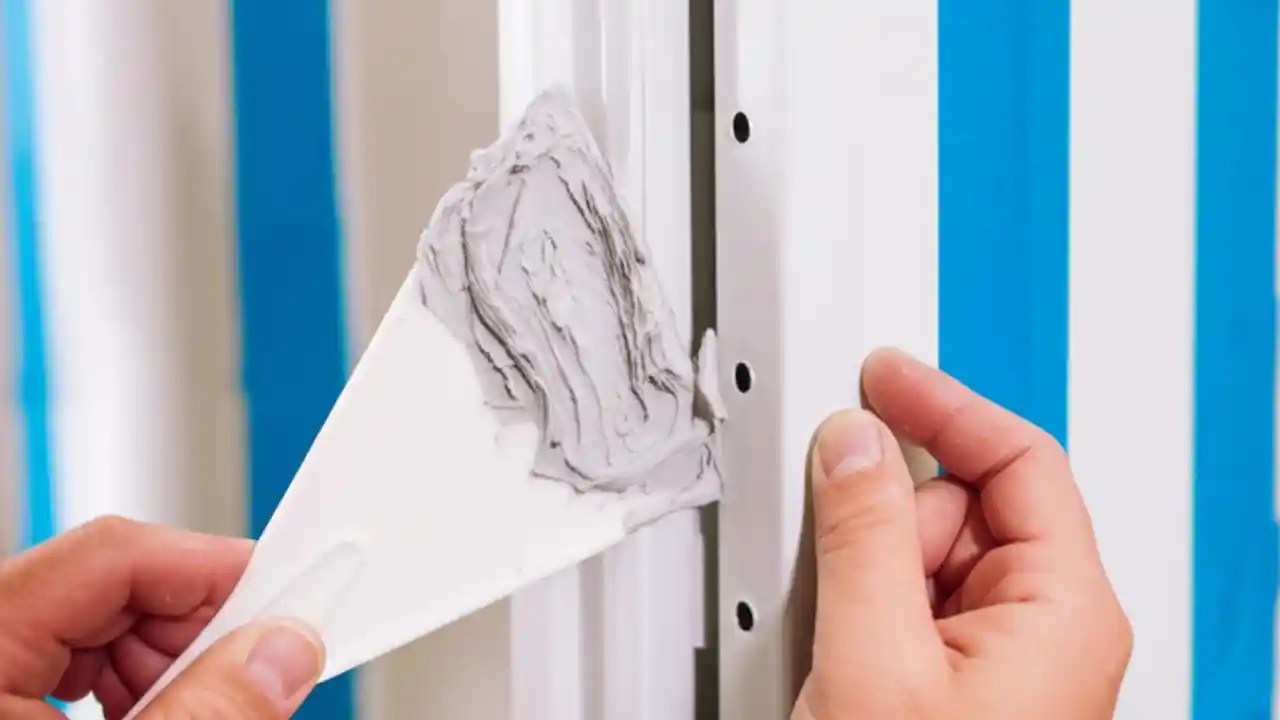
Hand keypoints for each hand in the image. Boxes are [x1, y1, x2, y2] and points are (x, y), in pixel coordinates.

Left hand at [0, 517, 324, 718]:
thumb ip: (204, 709)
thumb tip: (284, 650)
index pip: (113, 550)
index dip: (215, 568)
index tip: (286, 596)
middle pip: (114, 585)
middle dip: (198, 630)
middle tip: (257, 670)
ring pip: (102, 625)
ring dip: (171, 666)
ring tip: (204, 709)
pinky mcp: (1, 696)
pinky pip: (76, 665)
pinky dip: (136, 690)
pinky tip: (160, 716)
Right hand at [794, 349, 1131, 718]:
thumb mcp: (874, 659)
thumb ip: (862, 538)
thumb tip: (852, 444)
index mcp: (1065, 611)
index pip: (1020, 459)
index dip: (944, 406)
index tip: (885, 377)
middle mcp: (1049, 629)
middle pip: (959, 507)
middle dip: (888, 519)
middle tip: (838, 556)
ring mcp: (1006, 657)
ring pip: (925, 556)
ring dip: (870, 572)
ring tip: (840, 639)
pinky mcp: (961, 681)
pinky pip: (910, 603)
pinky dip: (867, 607)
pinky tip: (844, 651)